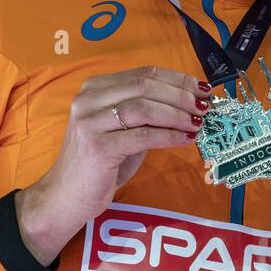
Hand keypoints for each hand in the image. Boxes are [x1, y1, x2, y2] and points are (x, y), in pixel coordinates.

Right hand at [15, 66, 210, 264]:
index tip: (201, 88)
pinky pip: (143, 135)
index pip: (143, 74)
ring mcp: (90, 122)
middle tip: (205, 106)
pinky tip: (186, 139)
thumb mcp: (123, 131)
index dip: (176, 79)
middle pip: (145, 86)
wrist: (65, 197)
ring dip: (178, 115)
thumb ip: (147, 114)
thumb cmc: (99, 165)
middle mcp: (88, 100)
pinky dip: (169, 136)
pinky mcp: (97, 147)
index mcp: (95, 88)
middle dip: (181, 95)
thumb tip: (190, 104)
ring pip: (145, 108)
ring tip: (198, 123)